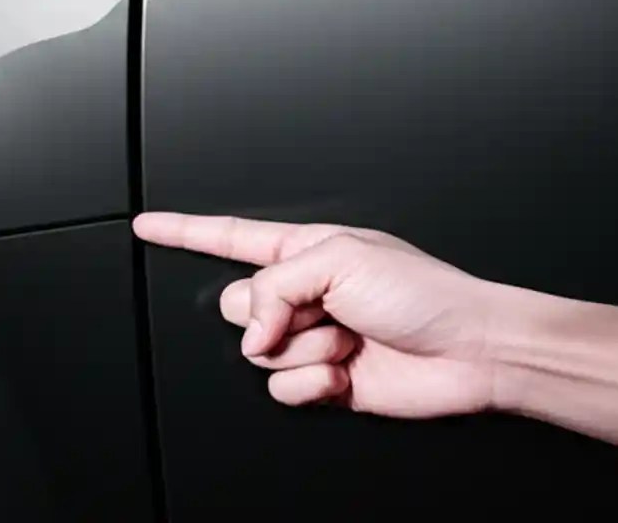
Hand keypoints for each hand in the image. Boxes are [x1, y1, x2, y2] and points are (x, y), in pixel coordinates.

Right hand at [133, 212, 510, 418]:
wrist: (471, 351)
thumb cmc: (424, 293)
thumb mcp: (337, 258)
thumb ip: (274, 285)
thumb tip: (252, 332)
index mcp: (303, 250)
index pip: (227, 238)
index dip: (182, 232)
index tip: (145, 228)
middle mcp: (302, 294)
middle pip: (236, 305)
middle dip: (272, 312)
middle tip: (320, 310)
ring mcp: (310, 339)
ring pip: (258, 353)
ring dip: (304, 348)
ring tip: (348, 338)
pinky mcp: (322, 381)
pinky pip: (281, 390)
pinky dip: (312, 383)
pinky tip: (346, 371)